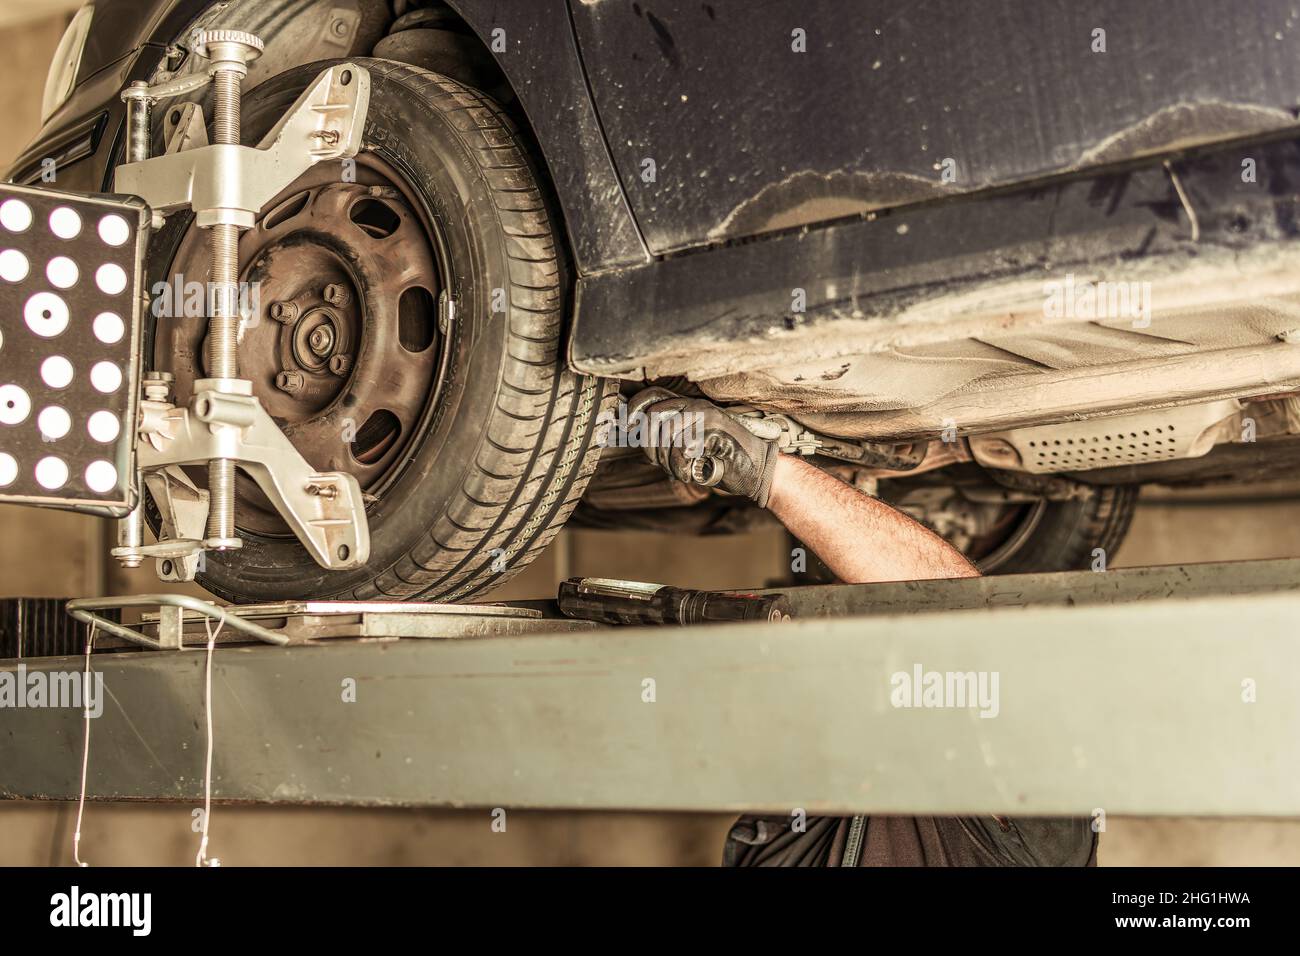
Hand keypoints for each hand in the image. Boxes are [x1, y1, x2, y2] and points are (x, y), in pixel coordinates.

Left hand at [626, 388, 780, 506]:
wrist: (756, 470)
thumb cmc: (720, 460)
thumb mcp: (687, 447)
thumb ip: (666, 440)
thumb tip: (636, 435)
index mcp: (687, 406)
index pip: (651, 396)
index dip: (634, 409)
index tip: (628, 428)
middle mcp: (695, 406)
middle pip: (653, 416)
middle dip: (650, 446)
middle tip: (661, 463)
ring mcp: (706, 415)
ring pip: (666, 434)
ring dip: (668, 461)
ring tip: (682, 470)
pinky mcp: (716, 428)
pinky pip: (683, 447)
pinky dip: (683, 466)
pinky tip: (694, 470)